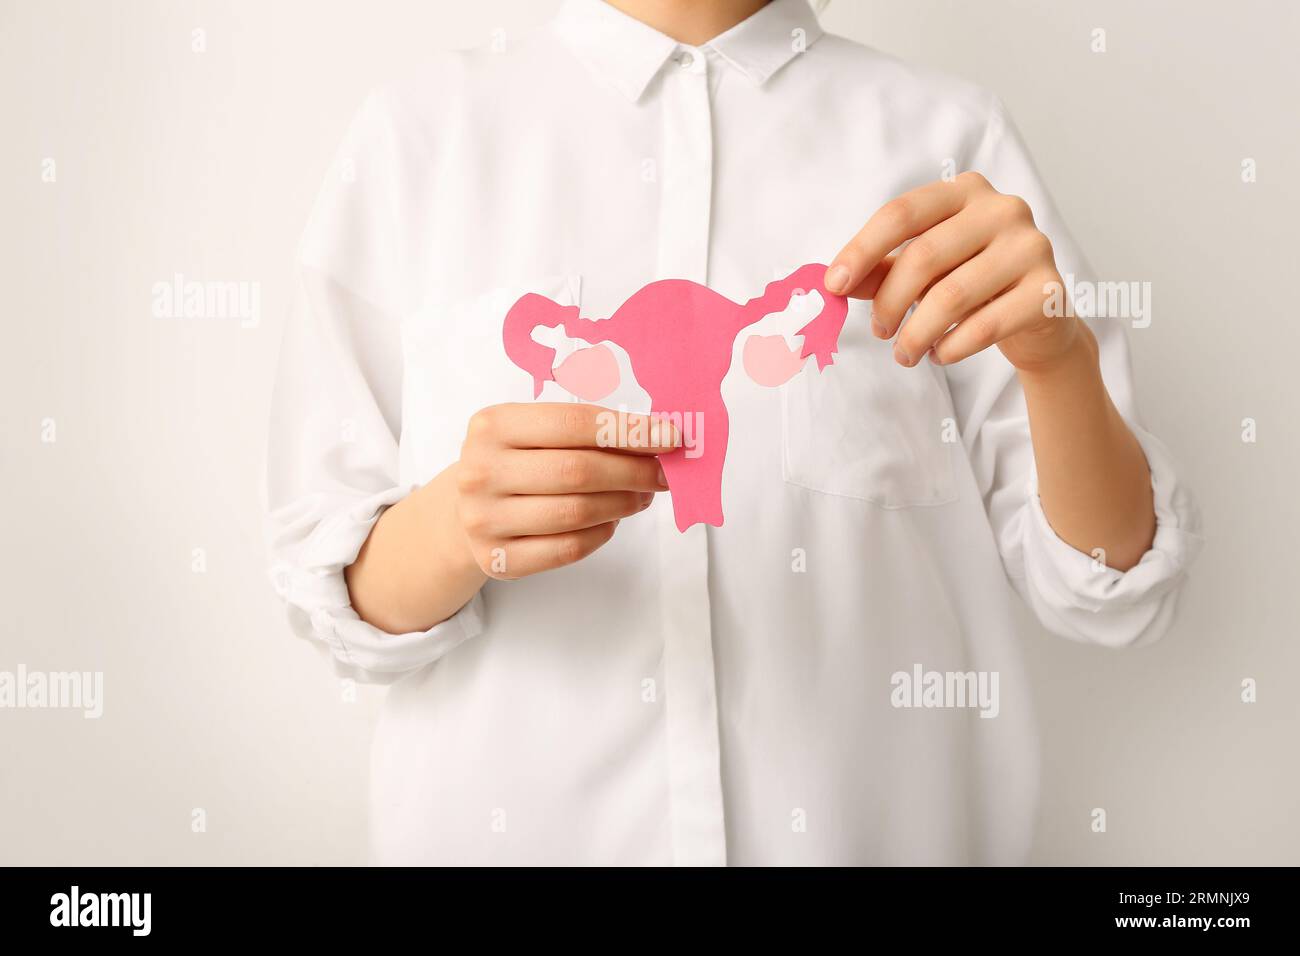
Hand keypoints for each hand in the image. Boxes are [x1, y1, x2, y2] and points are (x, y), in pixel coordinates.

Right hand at [454, 403, 677, 579]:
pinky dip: (601, 533)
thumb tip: (659, 438)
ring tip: (642, 496)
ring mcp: (484, 519)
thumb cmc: (516, 460)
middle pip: (578, 471)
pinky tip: (612, 520)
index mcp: (493, 425)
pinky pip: (568, 549)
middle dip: (632, 471)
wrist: (464, 507)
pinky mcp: (497, 559)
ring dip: (623, 503)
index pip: (574, 424)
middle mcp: (481, 471)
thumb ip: (588, 429)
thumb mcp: (535, 431)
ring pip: (576, 513)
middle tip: (662, 473)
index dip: (629, 431)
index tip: (670, 436)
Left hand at [825, 171, 1078, 371]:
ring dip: (916, 334)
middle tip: (879, 331)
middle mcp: (1002, 209)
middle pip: (923, 256)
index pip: (901, 213)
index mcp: (965, 192)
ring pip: (951, 296)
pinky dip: (951, 347)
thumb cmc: (972, 285)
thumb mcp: (924, 272)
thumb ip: (882, 271)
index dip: (862, 250)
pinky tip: (940, 354)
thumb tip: (834, 285)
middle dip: (889, 302)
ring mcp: (1030, 246)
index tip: (834, 286)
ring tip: (905, 353)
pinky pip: (984, 326)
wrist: (1038, 318)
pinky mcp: (1047, 289)